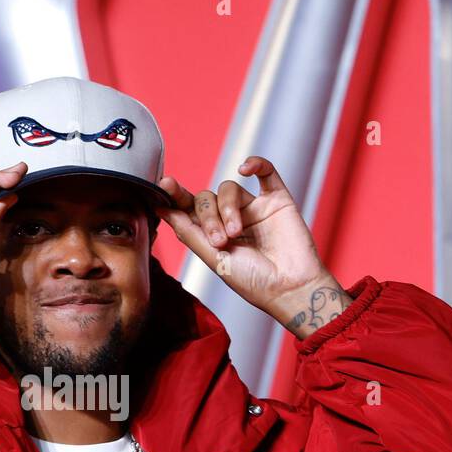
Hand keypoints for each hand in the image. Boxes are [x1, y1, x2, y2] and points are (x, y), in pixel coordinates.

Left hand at [155, 156, 351, 337]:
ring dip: (227, 208)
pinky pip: (265, 172)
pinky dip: (255, 163)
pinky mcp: (276, 200)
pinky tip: (245, 168)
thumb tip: (161, 209)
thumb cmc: (253, 281)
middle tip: (220, 240)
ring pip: (229, 188)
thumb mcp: (214, 260)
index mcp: (212, 235)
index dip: (176, 196)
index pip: (188, 209)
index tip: (165, 186)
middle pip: (207, 198)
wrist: (290, 288)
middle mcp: (230, 219)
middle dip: (208, 217)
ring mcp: (253, 208)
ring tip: (236, 233)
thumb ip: (189, 233)